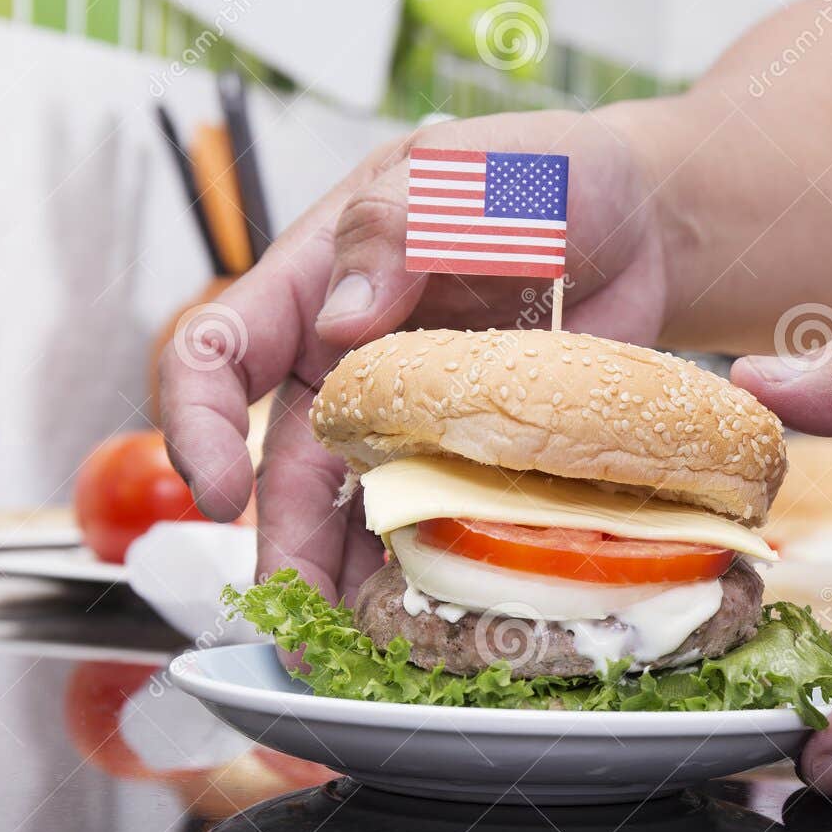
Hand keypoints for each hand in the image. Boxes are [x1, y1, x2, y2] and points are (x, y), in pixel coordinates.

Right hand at [159, 109, 665, 599]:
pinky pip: (440, 528)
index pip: (216, 353)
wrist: (638, 223)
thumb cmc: (544, 175)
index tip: (214, 489)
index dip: (193, 422)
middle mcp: (346, 367)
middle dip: (281, 552)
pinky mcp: (471, 461)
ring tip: (358, 660)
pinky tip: (439, 627)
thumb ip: (402, 227)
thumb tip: (341, 320)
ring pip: (356, 518)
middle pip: (284, 471)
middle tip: (299, 631)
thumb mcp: (472, 171)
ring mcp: (408, 423)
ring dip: (348, 590)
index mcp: (315, 286)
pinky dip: (433, 578)